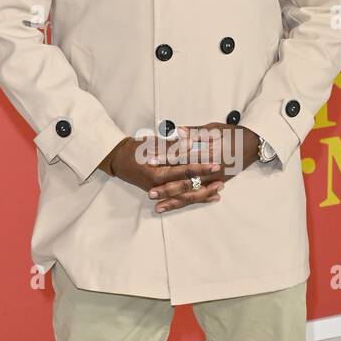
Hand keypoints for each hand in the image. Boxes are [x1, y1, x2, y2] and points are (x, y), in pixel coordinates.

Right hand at [101, 134, 224, 212]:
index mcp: (157, 173)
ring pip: (185, 196)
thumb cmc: (134, 149)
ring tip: (219, 191)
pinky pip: (181, 198)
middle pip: (187, 188)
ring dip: (203, 194)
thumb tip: (190, 142)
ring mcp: (161, 191)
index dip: (200, 167)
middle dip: (205, 184)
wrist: (118, 159)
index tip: (215, 164)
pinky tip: (209, 197)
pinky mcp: (162, 191)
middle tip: (221, 180)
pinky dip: (195, 197)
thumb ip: (172, 147)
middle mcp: (160, 186)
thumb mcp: (152, 145)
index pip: (183, 171)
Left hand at [144, 124, 258, 211]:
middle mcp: (213, 169)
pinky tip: (175, 206)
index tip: (150, 162)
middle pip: (186, 180)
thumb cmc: (233, 133)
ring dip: (175, 200)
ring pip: (192, 193)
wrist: (254, 144)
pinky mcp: (219, 183)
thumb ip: (195, 132)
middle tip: (150, 192)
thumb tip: (179, 131)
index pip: (183, 157)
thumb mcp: (214, 129)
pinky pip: (201, 195)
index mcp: (210, 152)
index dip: (166, 159)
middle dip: (167, 188)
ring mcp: (216, 179)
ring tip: (158, 206)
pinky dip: (187, 201)